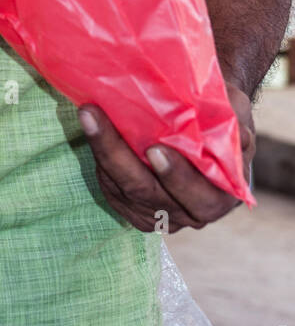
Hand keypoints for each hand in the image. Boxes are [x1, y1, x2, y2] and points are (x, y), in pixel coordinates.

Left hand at [78, 82, 253, 232]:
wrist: (203, 122)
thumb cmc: (221, 116)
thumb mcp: (237, 112)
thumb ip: (236, 121)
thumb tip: (237, 134)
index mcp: (221, 196)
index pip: (198, 197)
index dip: (176, 177)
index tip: (154, 149)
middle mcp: (189, 213)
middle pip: (147, 194)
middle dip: (118, 157)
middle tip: (96, 119)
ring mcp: (159, 213)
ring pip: (122, 191)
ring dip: (101, 153)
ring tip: (88, 114)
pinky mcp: (134, 206)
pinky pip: (111, 189)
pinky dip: (99, 161)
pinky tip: (92, 129)